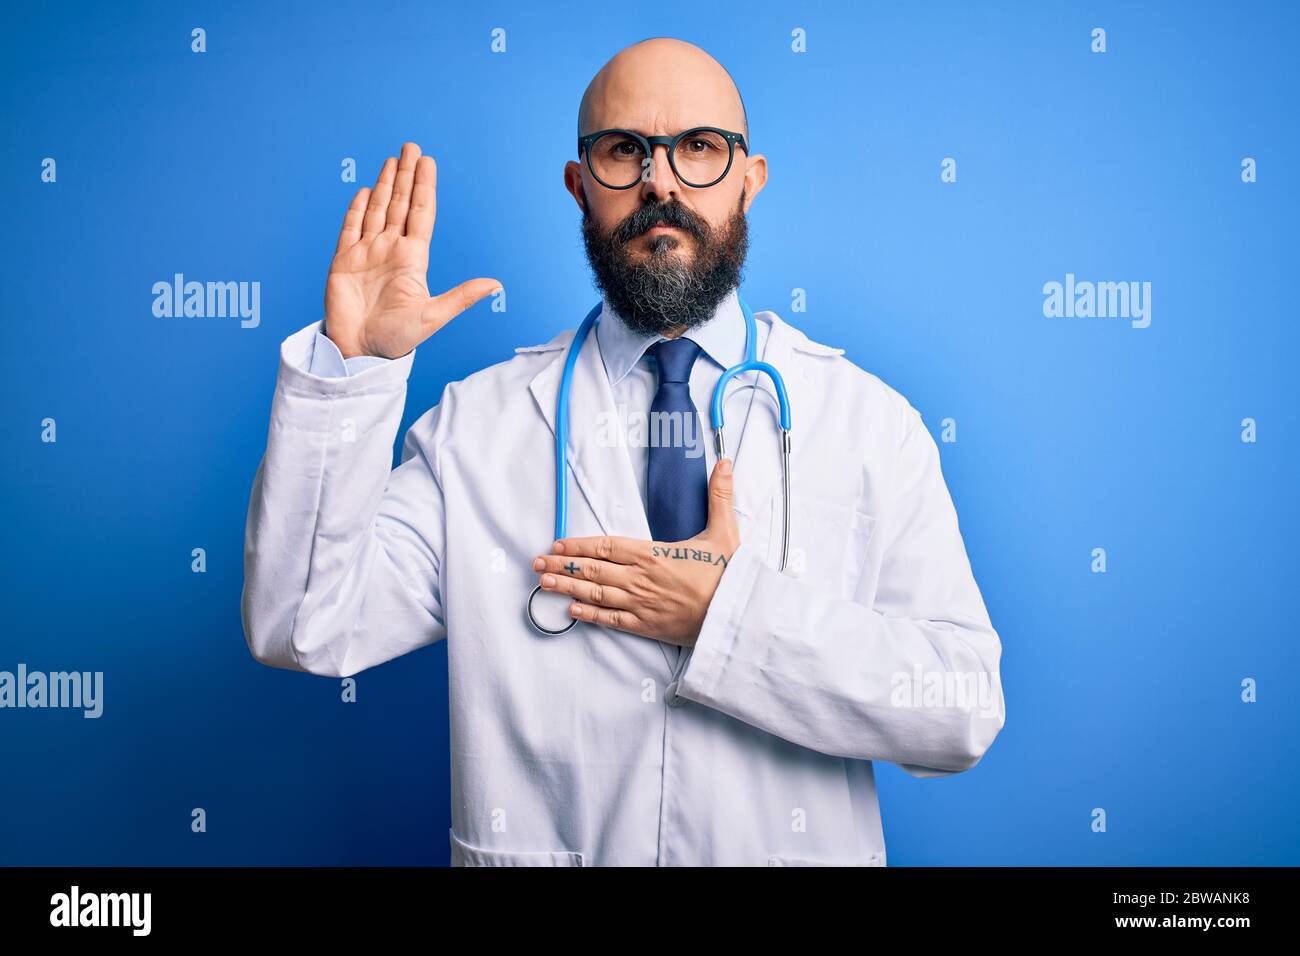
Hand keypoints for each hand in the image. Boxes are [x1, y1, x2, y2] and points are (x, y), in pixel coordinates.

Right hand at [324, 141, 501, 358]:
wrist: (360, 353)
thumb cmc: (397, 340)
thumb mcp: (433, 317)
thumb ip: (462, 297)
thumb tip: (496, 285)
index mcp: (413, 259)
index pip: (421, 214)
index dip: (424, 187)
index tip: (427, 162)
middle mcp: (391, 250)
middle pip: (400, 204)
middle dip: (406, 175)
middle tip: (411, 146)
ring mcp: (366, 253)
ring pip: (377, 210)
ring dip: (385, 184)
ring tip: (392, 160)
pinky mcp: (343, 261)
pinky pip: (350, 228)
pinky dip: (357, 209)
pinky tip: (366, 191)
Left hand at [532, 459, 739, 645]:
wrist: (738, 616)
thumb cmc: (730, 576)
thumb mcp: (726, 531)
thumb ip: (720, 496)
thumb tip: (724, 463)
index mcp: (653, 554)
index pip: (606, 546)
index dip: (578, 545)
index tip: (557, 544)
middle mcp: (640, 579)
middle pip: (592, 570)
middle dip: (561, 566)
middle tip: (536, 563)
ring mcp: (641, 604)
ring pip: (595, 595)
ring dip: (566, 589)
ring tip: (543, 584)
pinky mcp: (647, 626)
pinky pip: (611, 620)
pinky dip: (589, 616)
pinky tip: (571, 613)